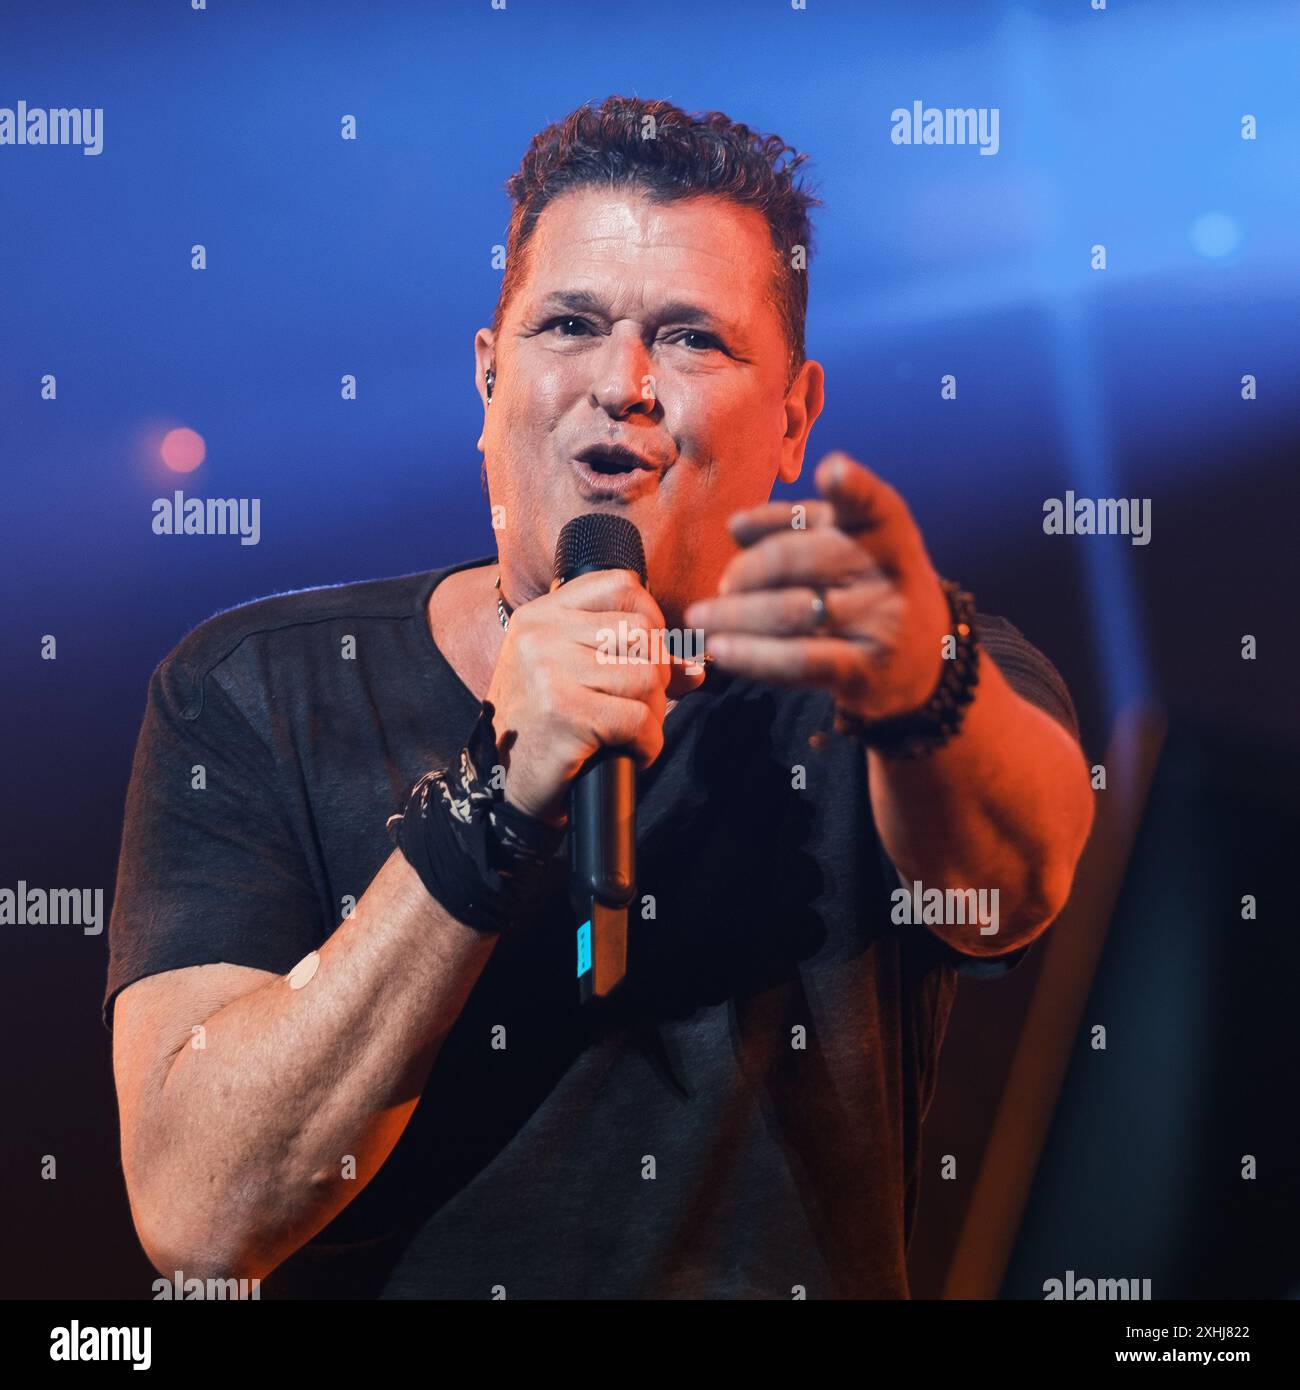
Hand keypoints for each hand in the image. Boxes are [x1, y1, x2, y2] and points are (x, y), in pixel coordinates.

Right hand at [486, 568, 705, 825]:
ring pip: (647, 676)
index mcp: (540, 615)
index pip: (621, 586)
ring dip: (653, 715)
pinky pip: (638, 719)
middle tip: (638, 710)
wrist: (506, 788)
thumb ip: (631, 659)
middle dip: (658, 676)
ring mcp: (548, 671)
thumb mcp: (576, 678)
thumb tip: (696, 666)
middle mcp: (540, 635)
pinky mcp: (563, 712)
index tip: (649, 656)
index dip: (653, 619)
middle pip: (643, 633)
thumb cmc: (546, 729)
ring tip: (630, 735)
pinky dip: (647, 744)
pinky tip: (629, 754)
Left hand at [684, 453, 949, 723]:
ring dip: (734, 615)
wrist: (925, 654)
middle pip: (800, 559)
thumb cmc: (867, 582)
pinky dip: (753, 655)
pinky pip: (799, 661)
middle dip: (747, 571)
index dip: (852, 487)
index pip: (871, 501)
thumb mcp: (844, 541)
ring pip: (791, 612)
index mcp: (885, 526)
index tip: (832, 472)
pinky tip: (721, 650)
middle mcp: (889, 571)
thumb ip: (792, 525)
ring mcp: (881, 623)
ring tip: (700, 618)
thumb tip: (736, 526)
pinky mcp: (865, 671)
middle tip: (722, 585)